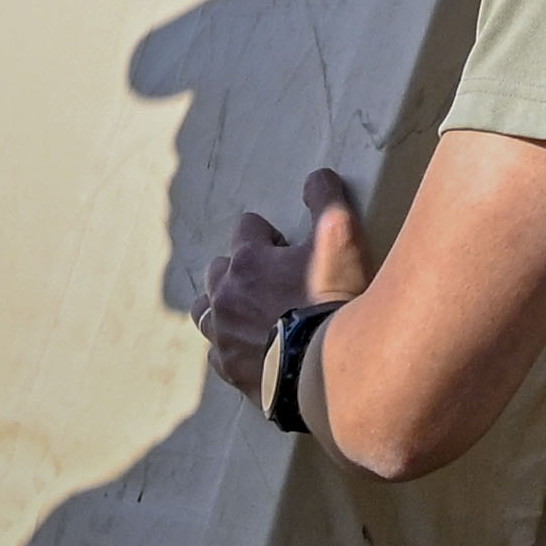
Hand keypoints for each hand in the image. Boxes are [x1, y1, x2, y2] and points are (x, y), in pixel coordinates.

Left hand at [194, 163, 375, 398]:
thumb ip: (326, 199)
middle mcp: (225, 295)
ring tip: (254, 311)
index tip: (291, 248)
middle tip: (276, 279)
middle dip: (241, 268)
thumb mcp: (340, 235)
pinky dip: (231, 344)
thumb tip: (315, 177)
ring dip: (224, 304)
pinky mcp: (229, 368)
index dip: (271, 235)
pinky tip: (255, 346)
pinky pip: (217, 350)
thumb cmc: (332, 298)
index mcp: (248, 260)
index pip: (246, 228)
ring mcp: (223, 335)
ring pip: (205, 310)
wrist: (327, 367)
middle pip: (218, 269)